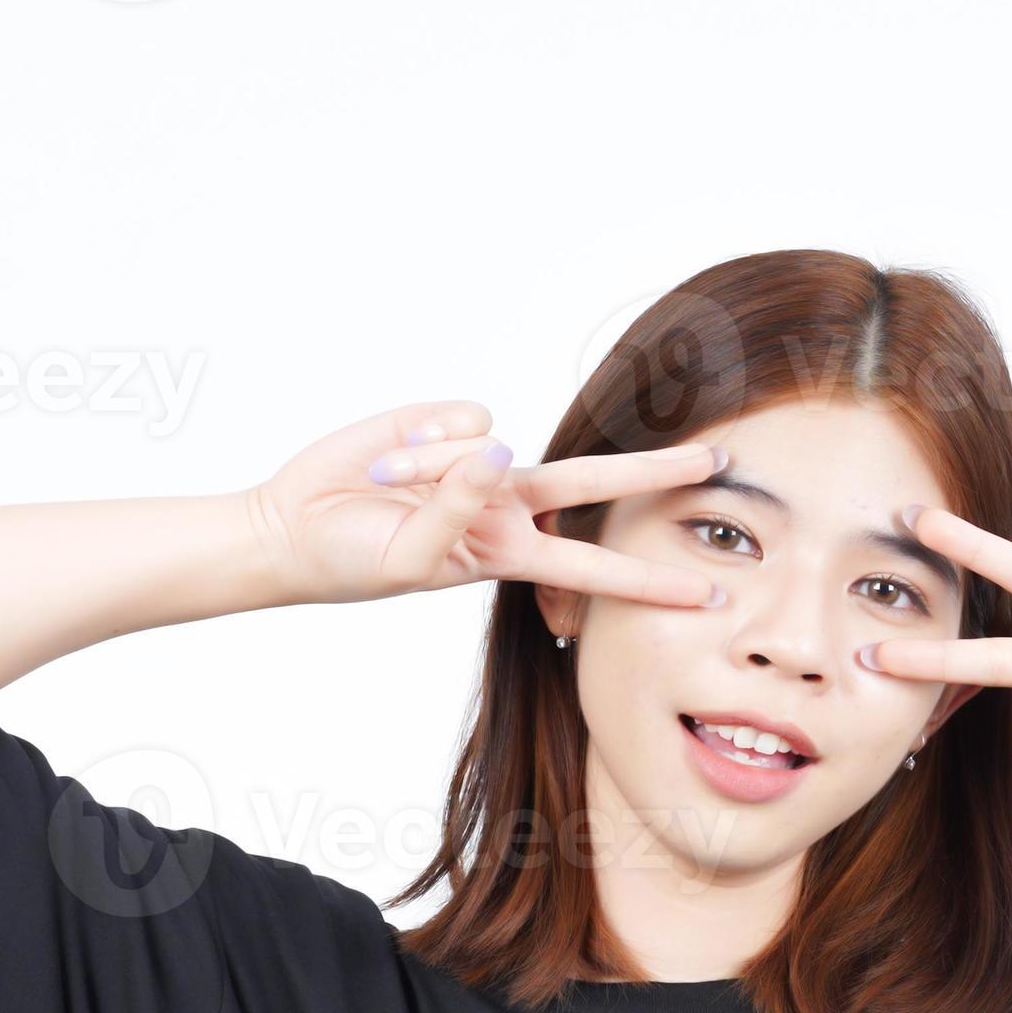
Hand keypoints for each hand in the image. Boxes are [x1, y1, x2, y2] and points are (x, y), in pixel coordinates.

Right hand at [245, 398, 730, 608]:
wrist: (294, 526)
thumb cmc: (354, 561)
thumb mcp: (411, 559)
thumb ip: (458, 512)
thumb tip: (498, 450)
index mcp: (508, 552)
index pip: (594, 568)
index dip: (650, 581)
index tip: (709, 594)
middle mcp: (506, 503)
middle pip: (595, 484)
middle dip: (656, 472)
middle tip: (717, 461)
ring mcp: (479, 461)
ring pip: (493, 447)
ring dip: (434, 468)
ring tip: (384, 488)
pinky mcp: (445, 422)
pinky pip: (459, 418)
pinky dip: (420, 439)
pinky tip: (389, 457)